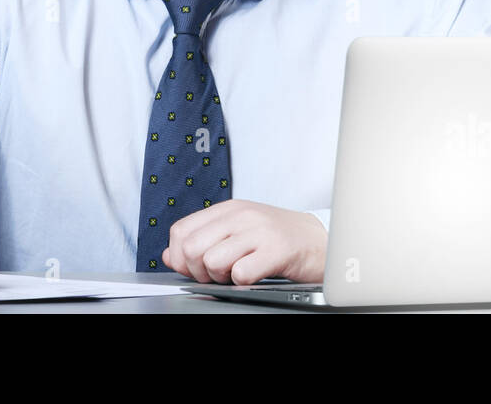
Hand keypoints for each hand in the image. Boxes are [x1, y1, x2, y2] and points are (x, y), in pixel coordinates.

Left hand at [160, 200, 326, 283]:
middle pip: (192, 248)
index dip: (181, 257)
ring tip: (237, 274)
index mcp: (228, 209)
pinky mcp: (276, 250)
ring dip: (221, 277)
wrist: (320, 240)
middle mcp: (241, 215)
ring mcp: (259, 231)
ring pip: (212, 260)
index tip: (193, 268)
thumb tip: (170, 256)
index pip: (181, 231)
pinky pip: (241, 273)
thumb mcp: (237, 232)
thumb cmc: (278, 238)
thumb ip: (204, 240)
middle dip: (199, 271)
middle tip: (218, 274)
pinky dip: (242, 281)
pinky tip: (253, 275)